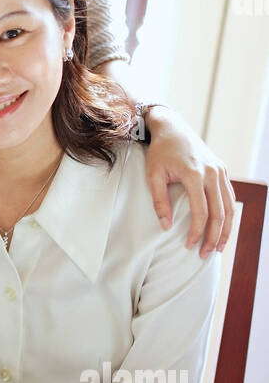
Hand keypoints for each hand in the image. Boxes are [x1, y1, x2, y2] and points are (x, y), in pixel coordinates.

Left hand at [144, 108, 234, 256]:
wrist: (173, 128)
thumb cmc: (160, 153)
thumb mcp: (153, 175)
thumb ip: (159, 201)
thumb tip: (166, 227)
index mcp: (195, 174)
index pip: (201, 211)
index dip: (197, 231)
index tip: (189, 245)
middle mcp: (212, 172)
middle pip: (220, 212)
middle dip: (214, 236)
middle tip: (207, 254)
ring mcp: (220, 171)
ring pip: (229, 206)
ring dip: (226, 229)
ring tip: (219, 247)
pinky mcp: (222, 170)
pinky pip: (229, 196)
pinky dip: (228, 214)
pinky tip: (223, 228)